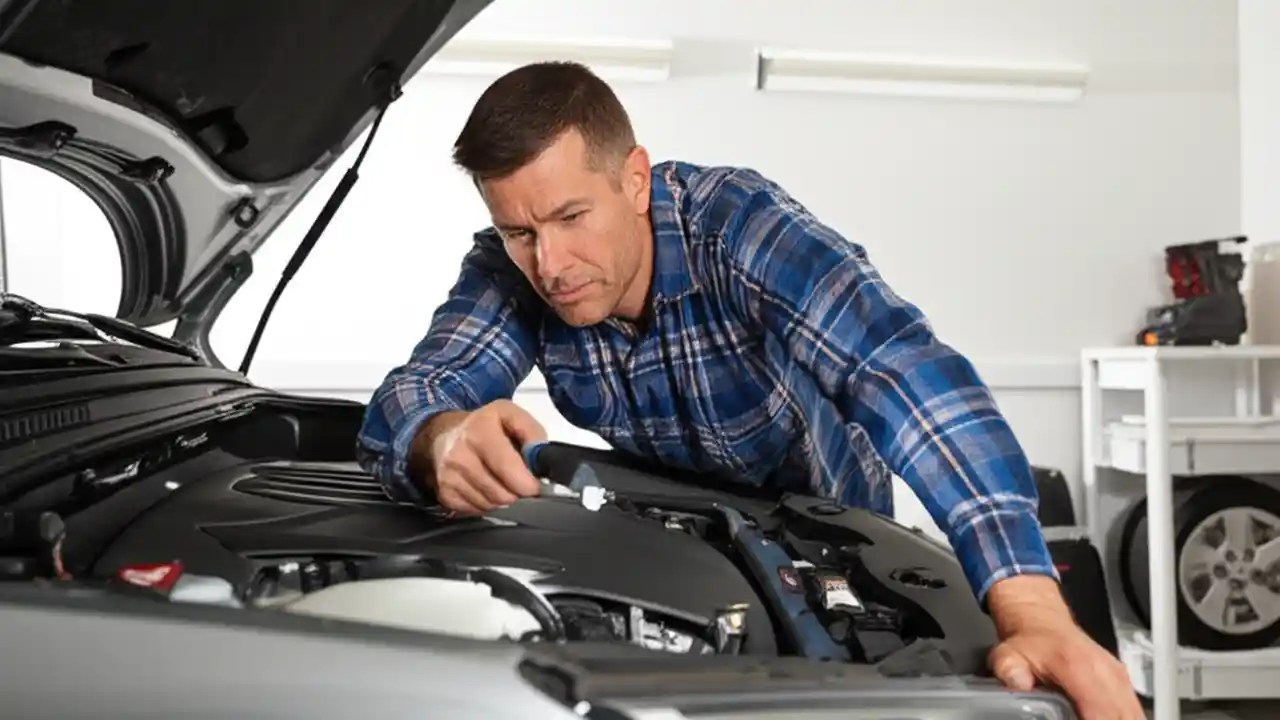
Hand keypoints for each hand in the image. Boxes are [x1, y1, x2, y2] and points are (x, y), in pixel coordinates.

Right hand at [414, 400, 546, 514]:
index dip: (526, 483)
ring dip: (503, 500)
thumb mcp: (510, 415)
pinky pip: (476, 511)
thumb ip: (531, 432)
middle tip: (520, 484)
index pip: (506, 467)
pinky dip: (487, 504)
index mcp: (480, 431)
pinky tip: (488, 489)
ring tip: (504, 484)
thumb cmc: (486, 426)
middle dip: (517, 493)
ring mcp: (449, 477)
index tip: (535, 486)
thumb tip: (541, 458)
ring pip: (490, 505)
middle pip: (500, 493)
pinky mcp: (445, 494)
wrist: (446, 435)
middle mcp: (460, 455)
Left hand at [986, 575, 1142, 719]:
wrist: (1043, 623)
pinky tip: (1104, 718)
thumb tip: (1018, 682)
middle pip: (1122, 716)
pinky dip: (1123, 717)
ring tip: (1089, 719)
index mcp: (1078, 666)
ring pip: (1132, 713)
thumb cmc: (1029, 643)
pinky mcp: (1124, 682)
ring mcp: (1118, 677)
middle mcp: (1106, 671)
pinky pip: (1133, 710)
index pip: (1100, 713)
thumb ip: (1010, 669)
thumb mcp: (1008, 655)